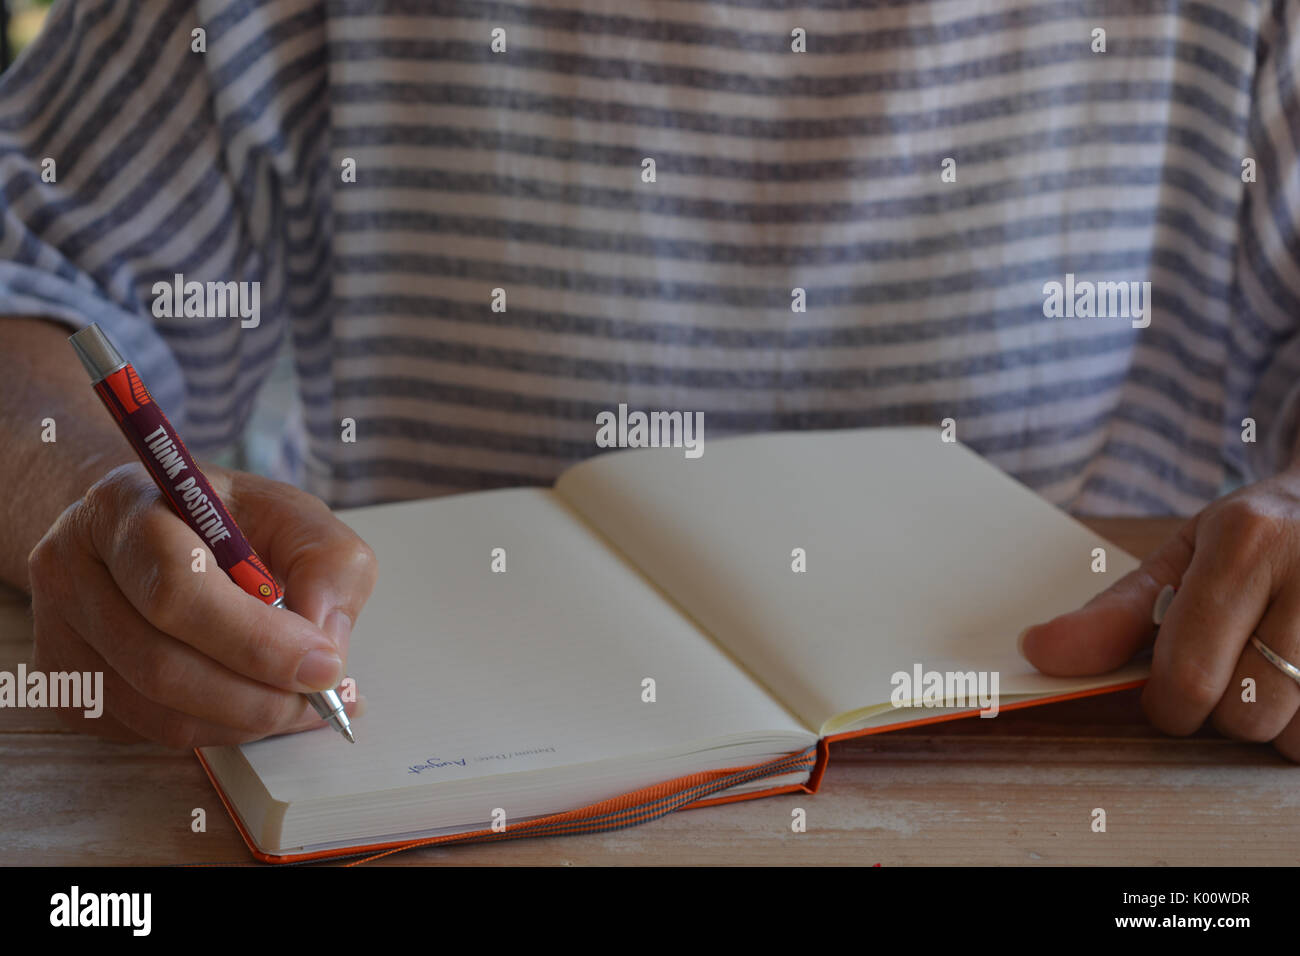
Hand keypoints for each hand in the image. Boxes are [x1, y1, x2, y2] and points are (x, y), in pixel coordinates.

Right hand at [27, 461, 376, 746]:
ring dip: (242, 720)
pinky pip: (147, 731)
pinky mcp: (66, 683)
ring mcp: (58, 631)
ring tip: (296, 702)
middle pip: (160, 662)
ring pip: (155, 710)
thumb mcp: (293, 516)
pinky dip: (215, 729)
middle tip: (318, 697)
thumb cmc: (228, 524)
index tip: (323, 665)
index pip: (178, 586)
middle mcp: (71, 567)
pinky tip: (252, 703)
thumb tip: (324, 646)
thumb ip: (327, 565)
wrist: (154, 536)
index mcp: (126, 505)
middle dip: (257, 694)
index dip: (256, 638)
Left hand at [1019, 467, 1299, 761]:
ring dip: (1278, 724)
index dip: (1166, 704)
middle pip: (1248, 714)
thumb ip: (1112, 615)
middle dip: (1222, 713)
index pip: (1189, 674)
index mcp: (1248, 540)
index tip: (1167, 692)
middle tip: (1228, 673)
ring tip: (1276, 671)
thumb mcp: (1184, 556)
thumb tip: (1037, 654)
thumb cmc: (1261, 535)